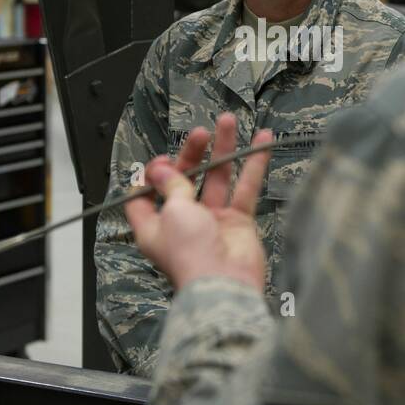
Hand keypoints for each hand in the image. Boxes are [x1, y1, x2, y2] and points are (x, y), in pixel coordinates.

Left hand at [124, 113, 273, 292]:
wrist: (224, 283)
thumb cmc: (190, 253)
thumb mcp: (173, 211)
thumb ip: (171, 185)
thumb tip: (159, 168)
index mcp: (155, 226)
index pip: (144, 197)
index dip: (149, 177)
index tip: (161, 160)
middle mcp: (182, 223)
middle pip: (184, 180)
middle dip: (192, 154)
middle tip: (201, 133)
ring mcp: (212, 221)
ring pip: (217, 179)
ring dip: (223, 150)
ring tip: (228, 122)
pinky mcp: (238, 222)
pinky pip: (245, 188)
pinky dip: (253, 166)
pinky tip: (261, 141)